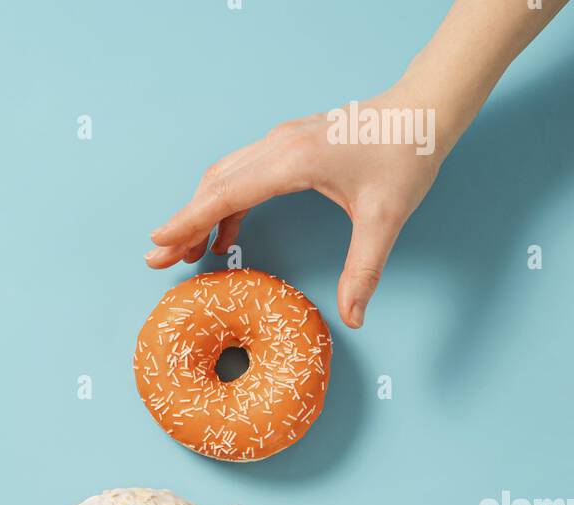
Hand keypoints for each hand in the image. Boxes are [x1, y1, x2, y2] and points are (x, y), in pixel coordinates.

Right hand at [146, 79, 441, 328]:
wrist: (424, 110)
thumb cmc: (405, 153)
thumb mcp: (386, 218)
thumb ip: (364, 270)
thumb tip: (352, 317)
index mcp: (293, 160)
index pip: (226, 193)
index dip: (189, 220)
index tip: (158, 243)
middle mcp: (279, 145)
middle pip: (215, 185)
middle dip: (184, 223)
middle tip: (159, 261)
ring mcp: (282, 142)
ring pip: (225, 177)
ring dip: (201, 213)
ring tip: (186, 253)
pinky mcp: (289, 146)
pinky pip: (244, 175)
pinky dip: (226, 205)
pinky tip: (224, 235)